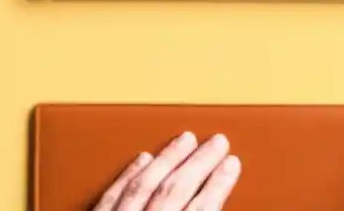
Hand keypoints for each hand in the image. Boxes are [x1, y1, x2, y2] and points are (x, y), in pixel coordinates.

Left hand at [93, 132, 240, 210]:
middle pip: (175, 189)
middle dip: (200, 162)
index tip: (232, 164)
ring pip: (144, 185)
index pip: (201, 208)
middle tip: (217, 141)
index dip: (219, 184)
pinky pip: (111, 195)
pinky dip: (129, 175)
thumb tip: (214, 201)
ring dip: (168, 159)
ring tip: (185, 139)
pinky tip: (142, 159)